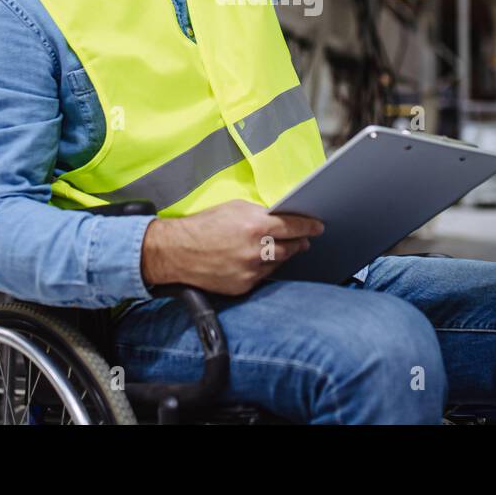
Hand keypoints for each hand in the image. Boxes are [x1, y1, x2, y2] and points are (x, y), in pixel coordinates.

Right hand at [140, 199, 323, 296]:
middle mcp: (256, 250)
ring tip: (281, 248)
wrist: (177, 252)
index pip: (294, 226)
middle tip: (304, 239)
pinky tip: (259, 261)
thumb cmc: (203, 226)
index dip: (309, 226)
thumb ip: (260, 213)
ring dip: (282, 255)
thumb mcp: (234, 208)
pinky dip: (264, 268)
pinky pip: (263, 276)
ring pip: (278, 263)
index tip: (318, 227)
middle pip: (291, 247)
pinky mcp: (243, 286)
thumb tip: (280, 217)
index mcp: (256, 226)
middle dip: (299, 242)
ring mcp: (251, 271)